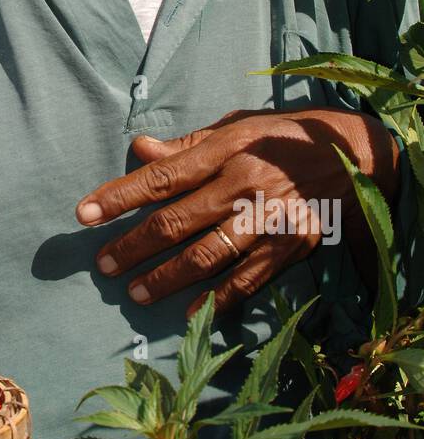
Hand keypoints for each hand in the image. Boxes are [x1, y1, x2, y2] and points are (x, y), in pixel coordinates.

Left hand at [75, 109, 398, 317]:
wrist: (354, 152)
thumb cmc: (283, 136)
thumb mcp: (236, 126)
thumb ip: (187, 144)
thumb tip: (139, 148)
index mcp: (226, 149)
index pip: (162, 176)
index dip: (120, 195)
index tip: (84, 213)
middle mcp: (245, 183)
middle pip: (178, 219)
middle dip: (134, 245)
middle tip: (103, 264)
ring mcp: (270, 217)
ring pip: (209, 253)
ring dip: (168, 276)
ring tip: (136, 292)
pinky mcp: (294, 245)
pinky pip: (249, 279)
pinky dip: (218, 299)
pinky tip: (189, 312)